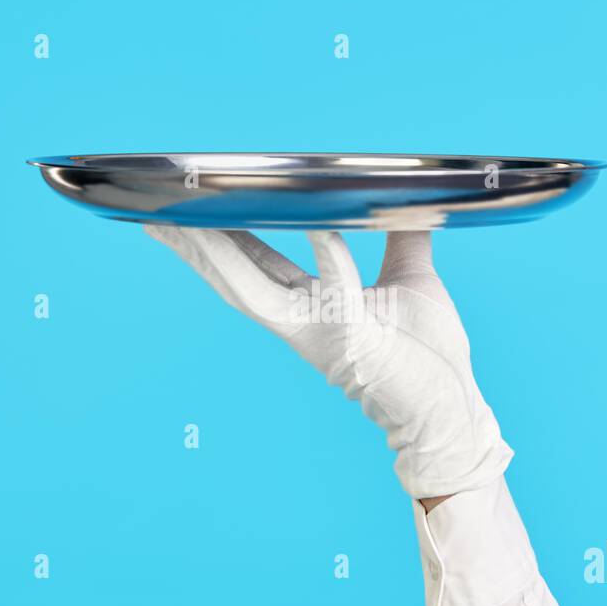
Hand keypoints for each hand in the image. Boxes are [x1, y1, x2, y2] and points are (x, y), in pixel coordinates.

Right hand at [145, 225, 511, 499]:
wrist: (453, 407)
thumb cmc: (429, 353)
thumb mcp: (412, 277)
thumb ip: (400, 237)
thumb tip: (402, 198)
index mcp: (310, 306)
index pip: (252, 266)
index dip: (215, 240)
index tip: (178, 213)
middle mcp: (304, 322)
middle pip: (234, 279)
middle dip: (193, 247)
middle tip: (154, 213)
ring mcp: (324, 333)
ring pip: (258, 292)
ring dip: (223, 256)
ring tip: (192, 222)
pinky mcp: (357, 340)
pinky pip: (336, 293)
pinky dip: (328, 258)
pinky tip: (319, 228)